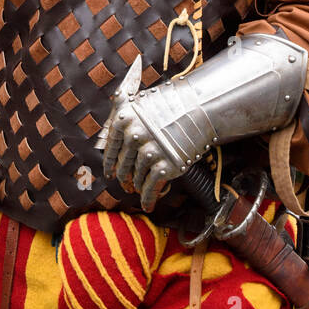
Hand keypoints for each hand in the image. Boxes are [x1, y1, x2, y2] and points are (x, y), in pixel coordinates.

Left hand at [98, 92, 178, 211]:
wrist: (202, 109)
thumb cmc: (172, 105)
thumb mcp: (141, 102)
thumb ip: (121, 111)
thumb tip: (106, 130)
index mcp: (124, 119)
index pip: (111, 147)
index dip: (109, 163)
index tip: (109, 173)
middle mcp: (133, 135)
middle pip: (123, 164)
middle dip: (124, 177)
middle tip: (126, 185)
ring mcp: (149, 151)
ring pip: (136, 177)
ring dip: (137, 186)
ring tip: (139, 189)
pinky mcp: (165, 165)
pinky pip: (150, 188)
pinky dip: (148, 199)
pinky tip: (148, 205)